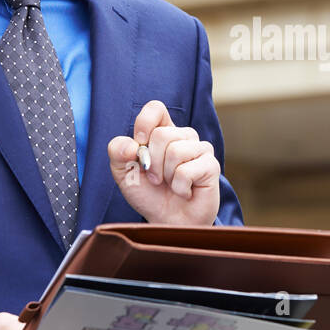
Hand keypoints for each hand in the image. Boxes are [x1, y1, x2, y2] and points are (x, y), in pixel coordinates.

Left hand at [107, 99, 219, 225]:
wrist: (167, 221)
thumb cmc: (149, 194)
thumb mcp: (123, 173)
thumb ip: (118, 152)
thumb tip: (131, 144)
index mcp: (162, 132)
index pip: (156, 108)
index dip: (144, 123)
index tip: (138, 145)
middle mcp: (183, 136)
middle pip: (162, 133)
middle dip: (151, 162)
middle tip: (155, 178)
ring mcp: (200, 149)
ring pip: (175, 151)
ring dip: (166, 176)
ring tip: (171, 185)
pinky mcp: (211, 165)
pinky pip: (187, 170)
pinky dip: (179, 187)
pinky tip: (184, 191)